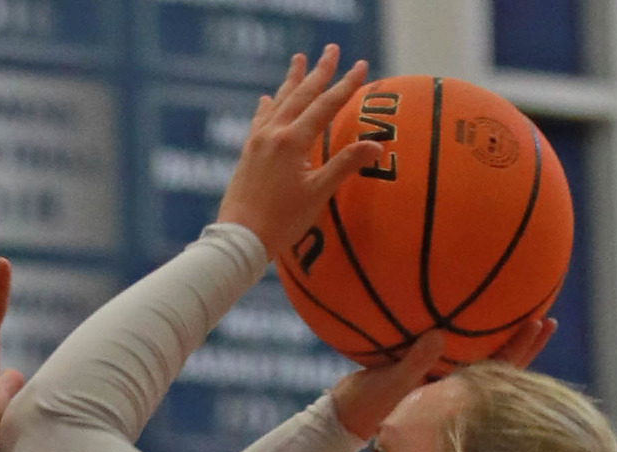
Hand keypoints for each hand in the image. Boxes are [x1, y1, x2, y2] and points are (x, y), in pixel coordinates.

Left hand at [215, 45, 382, 256]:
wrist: (240, 237)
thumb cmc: (282, 221)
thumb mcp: (318, 194)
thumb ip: (345, 165)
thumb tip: (377, 145)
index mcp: (293, 141)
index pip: (325, 106)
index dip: (346, 85)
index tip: (362, 66)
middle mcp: (274, 134)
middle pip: (301, 95)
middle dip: (319, 71)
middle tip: (332, 49)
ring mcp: (257, 141)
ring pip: (279, 102)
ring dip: (291, 80)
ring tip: (300, 59)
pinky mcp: (248, 153)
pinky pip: (260, 119)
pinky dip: (267, 106)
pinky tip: (267, 98)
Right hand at [325, 317, 555, 439]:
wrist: (345, 415)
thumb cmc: (367, 403)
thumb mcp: (391, 383)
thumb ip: (415, 362)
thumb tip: (439, 335)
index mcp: (457, 392)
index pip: (499, 368)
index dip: (522, 346)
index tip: (541, 323)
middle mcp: (459, 388)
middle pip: (502, 365)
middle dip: (526, 343)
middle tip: (548, 320)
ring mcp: (446, 382)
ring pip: (484, 360)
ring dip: (506, 340)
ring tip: (527, 316)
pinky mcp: (431, 376)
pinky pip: (460, 354)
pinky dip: (473, 337)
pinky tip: (475, 319)